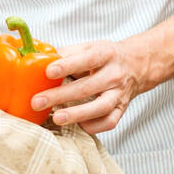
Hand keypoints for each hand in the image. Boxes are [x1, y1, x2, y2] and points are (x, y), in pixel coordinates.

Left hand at [36, 39, 152, 134]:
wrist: (136, 65)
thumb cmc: (105, 56)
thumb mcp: (88, 47)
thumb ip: (65, 53)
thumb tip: (38, 59)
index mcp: (105, 54)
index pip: (87, 59)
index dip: (67, 66)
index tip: (48, 72)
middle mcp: (114, 75)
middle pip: (87, 87)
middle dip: (60, 96)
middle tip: (37, 101)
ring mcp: (119, 94)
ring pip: (100, 107)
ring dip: (77, 114)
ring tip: (56, 118)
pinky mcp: (121, 109)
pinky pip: (109, 122)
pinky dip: (93, 126)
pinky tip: (76, 125)